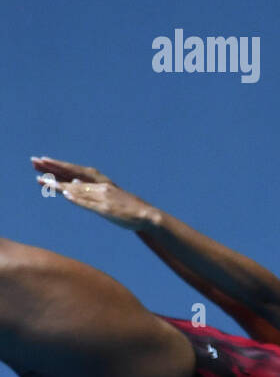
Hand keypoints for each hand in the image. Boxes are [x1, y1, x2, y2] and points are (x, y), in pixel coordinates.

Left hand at [31, 156, 156, 230]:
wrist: (148, 216)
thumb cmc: (127, 208)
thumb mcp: (106, 197)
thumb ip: (88, 191)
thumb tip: (70, 185)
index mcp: (100, 183)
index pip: (75, 172)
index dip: (58, 166)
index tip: (41, 161)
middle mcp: (100, 186)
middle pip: (73, 175)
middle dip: (54, 168)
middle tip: (35, 160)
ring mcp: (104, 196)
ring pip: (77, 189)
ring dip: (59, 184)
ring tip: (41, 180)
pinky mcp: (107, 208)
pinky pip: (89, 202)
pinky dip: (78, 198)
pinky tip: (66, 194)